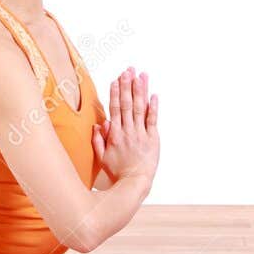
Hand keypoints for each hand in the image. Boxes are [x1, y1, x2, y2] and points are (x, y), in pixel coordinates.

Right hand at [91, 67, 158, 185]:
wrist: (134, 183)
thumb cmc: (117, 173)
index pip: (114, 108)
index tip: (116, 79)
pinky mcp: (153, 139)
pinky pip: (153, 120)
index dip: (115, 93)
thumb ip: (98, 140)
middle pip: (127, 104)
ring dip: (140, 91)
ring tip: (141, 76)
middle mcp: (128, 131)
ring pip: (140, 108)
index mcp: (115, 134)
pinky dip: (153, 107)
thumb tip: (99, 124)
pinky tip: (154, 95)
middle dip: (127, 86)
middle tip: (128, 70)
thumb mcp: (102, 158)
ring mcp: (141, 134)